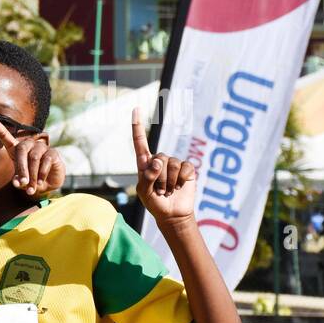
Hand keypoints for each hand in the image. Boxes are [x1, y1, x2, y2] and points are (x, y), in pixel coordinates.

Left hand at [0, 113, 63, 196]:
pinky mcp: (53, 152)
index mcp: (15, 148)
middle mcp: (28, 144)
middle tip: (22, 183)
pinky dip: (42, 174)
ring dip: (32, 175)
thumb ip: (18, 180)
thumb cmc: (30, 180)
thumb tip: (18, 182)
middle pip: (21, 150)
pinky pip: (45, 161)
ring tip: (31, 188)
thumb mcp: (21, 181)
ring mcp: (41, 147)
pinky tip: (41, 182)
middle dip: (21, 168)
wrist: (49, 184)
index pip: (4, 134)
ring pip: (33, 158)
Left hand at [132, 107, 195, 223]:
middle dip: (160, 178)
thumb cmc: (155, 204)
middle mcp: (159, 161)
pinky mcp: (187, 169)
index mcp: (144, 164)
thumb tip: (157, 161)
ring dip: (170, 181)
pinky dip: (182, 179)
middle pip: (160, 158)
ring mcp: (174, 164)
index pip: (140, 142)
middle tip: (160, 190)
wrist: (172, 214)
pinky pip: (185, 167)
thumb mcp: (144, 193)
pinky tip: (180, 186)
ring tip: (168, 190)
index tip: (136, 108)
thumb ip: (146, 177)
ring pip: (172, 164)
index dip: (137, 126)